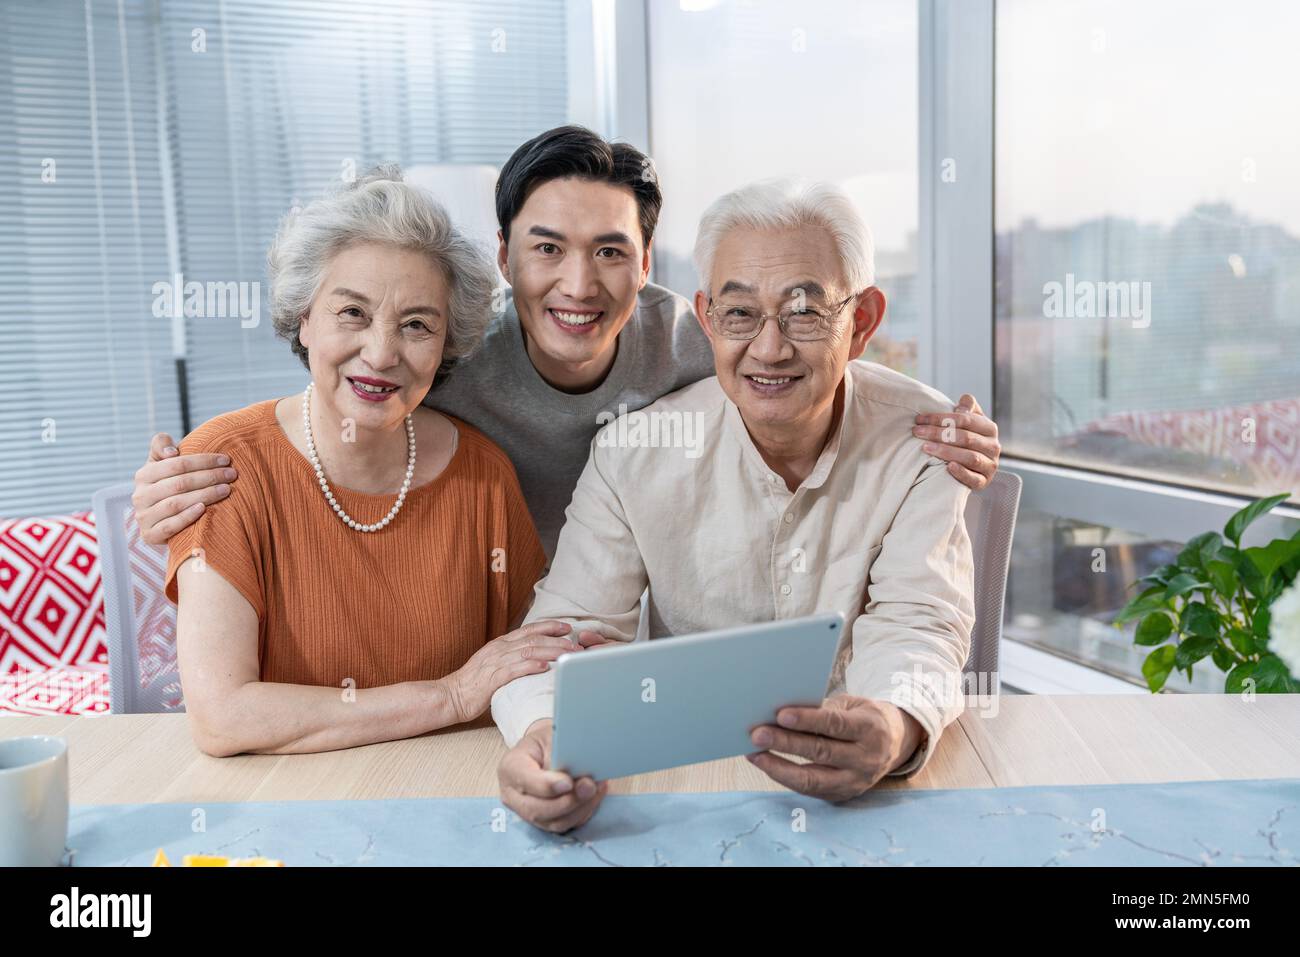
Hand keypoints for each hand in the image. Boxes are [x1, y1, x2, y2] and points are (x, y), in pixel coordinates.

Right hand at [132, 432, 237, 544]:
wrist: (161, 520)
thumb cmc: (169, 485)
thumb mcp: (162, 464)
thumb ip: (161, 446)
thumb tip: (171, 451)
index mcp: (143, 475)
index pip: (176, 464)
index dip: (203, 461)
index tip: (226, 459)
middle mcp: (140, 496)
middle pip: (179, 483)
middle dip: (209, 477)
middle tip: (232, 475)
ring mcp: (144, 517)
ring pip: (176, 503)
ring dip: (205, 495)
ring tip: (226, 490)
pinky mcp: (150, 535)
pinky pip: (169, 526)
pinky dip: (187, 517)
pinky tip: (204, 509)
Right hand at [444, 622, 604, 724]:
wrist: (451, 695)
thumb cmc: (474, 683)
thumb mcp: (494, 662)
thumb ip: (511, 656)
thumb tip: (534, 656)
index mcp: (500, 643)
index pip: (529, 629)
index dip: (549, 627)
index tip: (567, 627)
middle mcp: (499, 649)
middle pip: (533, 639)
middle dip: (557, 640)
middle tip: (575, 644)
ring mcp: (495, 662)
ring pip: (528, 651)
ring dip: (550, 652)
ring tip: (567, 655)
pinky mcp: (492, 678)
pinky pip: (515, 670)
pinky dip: (531, 667)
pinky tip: (545, 668)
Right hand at [498, 719, 607, 832]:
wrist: (544, 750)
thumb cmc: (546, 741)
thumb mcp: (551, 736)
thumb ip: (559, 753)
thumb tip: (575, 774)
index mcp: (510, 767)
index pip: (524, 780)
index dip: (547, 785)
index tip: (568, 782)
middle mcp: (513, 794)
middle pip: (537, 809)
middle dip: (567, 801)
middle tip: (589, 786)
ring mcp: (526, 811)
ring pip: (553, 822)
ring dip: (579, 809)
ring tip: (596, 789)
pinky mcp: (543, 821)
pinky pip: (565, 825)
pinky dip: (583, 813)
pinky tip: (594, 796)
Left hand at [746, 695, 924, 801]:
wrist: (893, 745)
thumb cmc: (863, 718)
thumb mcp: (853, 705)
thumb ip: (825, 709)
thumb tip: (784, 713)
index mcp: (870, 729)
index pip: (835, 725)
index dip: (807, 720)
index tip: (780, 715)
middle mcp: (866, 759)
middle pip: (821, 752)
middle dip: (786, 743)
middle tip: (757, 734)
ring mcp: (855, 781)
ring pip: (813, 779)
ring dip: (779, 768)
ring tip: (755, 754)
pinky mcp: (843, 795)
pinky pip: (810, 789)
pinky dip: (785, 777)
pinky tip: (767, 764)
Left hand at [912, 394, 1000, 489]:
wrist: (977, 467)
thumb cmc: (968, 439)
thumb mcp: (971, 421)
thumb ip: (968, 408)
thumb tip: (964, 400)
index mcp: (989, 428)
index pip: (965, 419)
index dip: (941, 418)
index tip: (919, 419)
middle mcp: (993, 446)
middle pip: (965, 438)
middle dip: (938, 433)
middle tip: (917, 432)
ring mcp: (990, 465)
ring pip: (970, 457)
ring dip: (946, 452)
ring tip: (926, 447)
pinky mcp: (984, 482)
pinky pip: (974, 479)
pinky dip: (961, 473)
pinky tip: (948, 467)